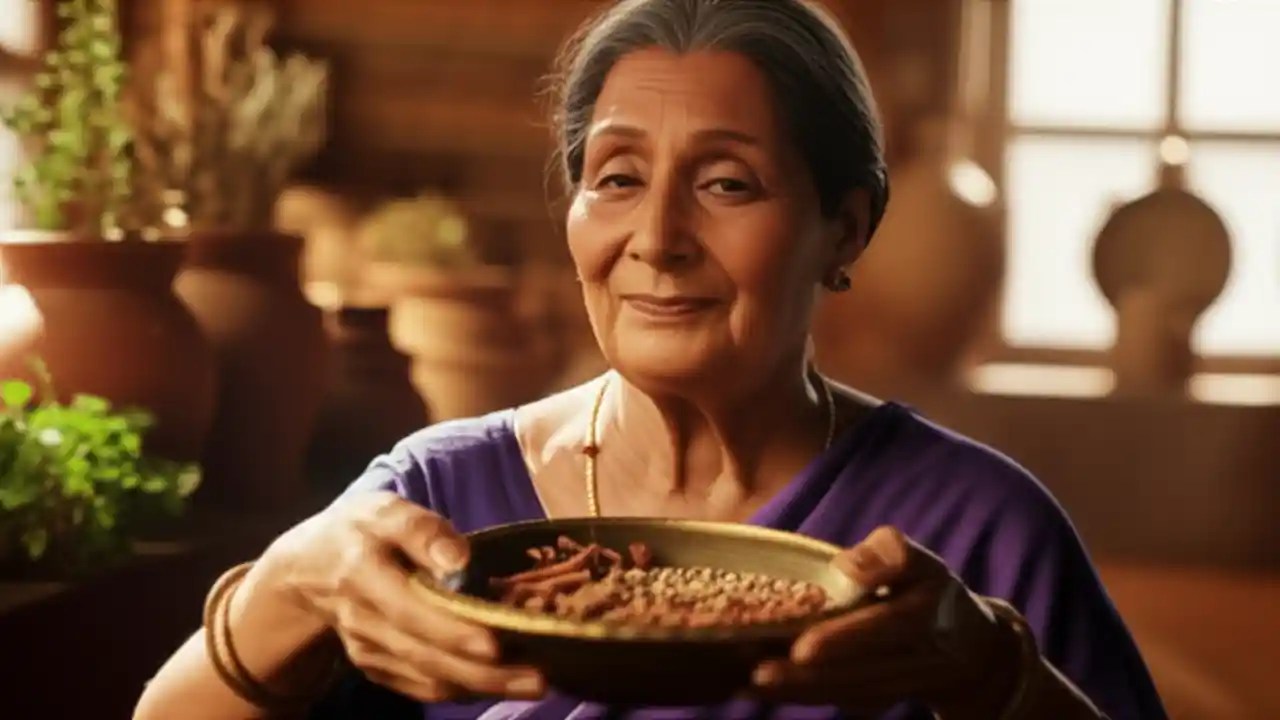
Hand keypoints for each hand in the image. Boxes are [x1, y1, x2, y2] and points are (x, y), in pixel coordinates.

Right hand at [262, 491, 545, 702]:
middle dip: (483, 672)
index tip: (495, 644)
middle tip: (538, 677)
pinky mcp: (376, 667)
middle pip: (425, 654)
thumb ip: (422, 530)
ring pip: (428, 677)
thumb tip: (461, 560)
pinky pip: (422, 686)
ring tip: (533, 683)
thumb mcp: (385, 510)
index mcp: (363, 572)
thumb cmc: (361, 530)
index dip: (451, 631)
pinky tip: (501, 683)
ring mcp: (368, 650)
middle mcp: (364, 619)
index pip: (409, 609)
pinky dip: (462, 689)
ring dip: (482, 685)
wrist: (307, 568)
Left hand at [750, 526, 1020, 717]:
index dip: (846, 639)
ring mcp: (901, 685)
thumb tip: (847, 567)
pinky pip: (842, 701)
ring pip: (848, 693)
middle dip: (808, 677)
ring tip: (749, 682)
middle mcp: (918, 656)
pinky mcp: (882, 701)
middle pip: (860, 671)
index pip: (887, 626)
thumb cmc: (933, 591)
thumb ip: (888, 554)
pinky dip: (803, 697)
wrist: (971, 652)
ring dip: (798, 692)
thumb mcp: (921, 560)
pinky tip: (762, 690)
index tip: (803, 649)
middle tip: (760, 673)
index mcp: (927, 613)